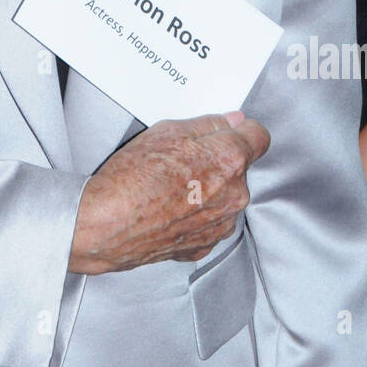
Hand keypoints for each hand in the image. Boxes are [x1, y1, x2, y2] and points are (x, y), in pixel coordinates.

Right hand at [68, 110, 269, 274]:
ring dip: (208, 189)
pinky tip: (168, 207)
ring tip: (171, 186)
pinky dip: (195, 213)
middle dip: (218, 160)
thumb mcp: (167, 131)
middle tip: (183, 158)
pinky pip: (209, 221)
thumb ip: (207, 124)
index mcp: (230, 160)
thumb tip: (231, 121)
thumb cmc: (132, 178)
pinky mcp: (205, 245)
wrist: (107, 226)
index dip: (242, 129)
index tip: (229, 130)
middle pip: (239, 167)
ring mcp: (221, 224)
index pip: (259, 136)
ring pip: (225, 196)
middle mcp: (234, 195)